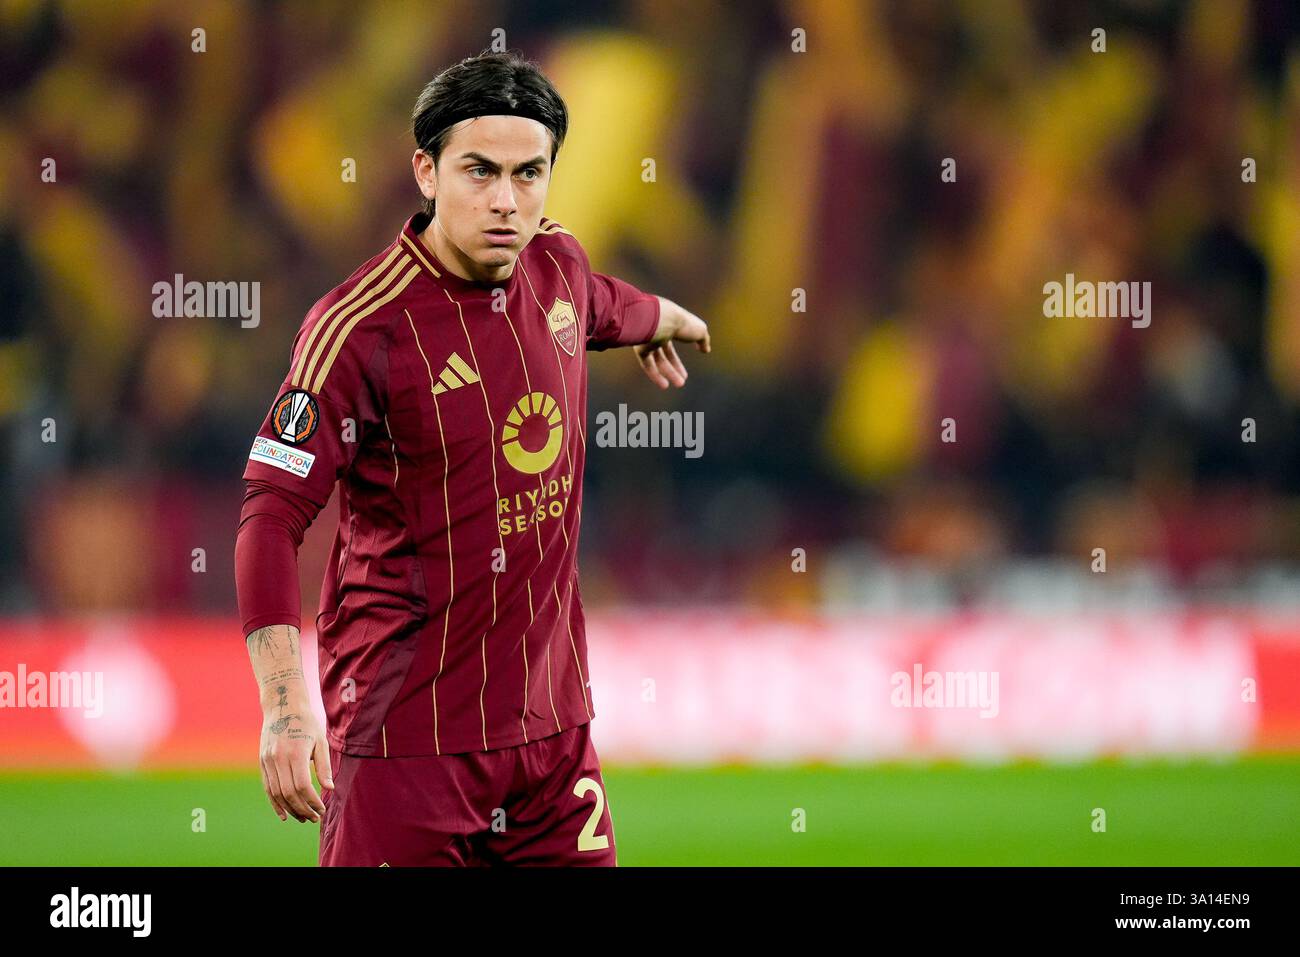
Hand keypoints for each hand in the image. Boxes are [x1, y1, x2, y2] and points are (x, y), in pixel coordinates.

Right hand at [258, 691, 332, 822]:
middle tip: (314, 818)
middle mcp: (278, 758)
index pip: (302, 786)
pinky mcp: (262, 761)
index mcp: (295, 752)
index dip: (312, 801)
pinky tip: (284, 814)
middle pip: (288, 793)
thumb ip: (323, 765)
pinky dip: (275, 803)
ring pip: (276, 793)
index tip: (322, 809)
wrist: (283, 705)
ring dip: (289, 809)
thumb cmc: (307, 722)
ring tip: (303, 818)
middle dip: (302, 809)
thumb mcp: (321, 740)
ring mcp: (267, 760)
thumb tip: (329, 788)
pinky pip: (267, 787)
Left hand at [636, 299, 709, 388]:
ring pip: (657, 360)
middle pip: (665, 353)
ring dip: (669, 373)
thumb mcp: (700, 330)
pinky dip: (655, 375)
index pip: (675, 342)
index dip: (682, 353)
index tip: (687, 365)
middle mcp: (657, 330)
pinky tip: (665, 385)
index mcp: (671, 323)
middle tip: (682, 381)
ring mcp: (648, 339)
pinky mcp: (640, 348)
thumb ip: (704, 340)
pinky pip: (647, 364)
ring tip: (680, 384)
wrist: (662, 320)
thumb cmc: (682, 323)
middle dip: (674, 367)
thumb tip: (705, 349)